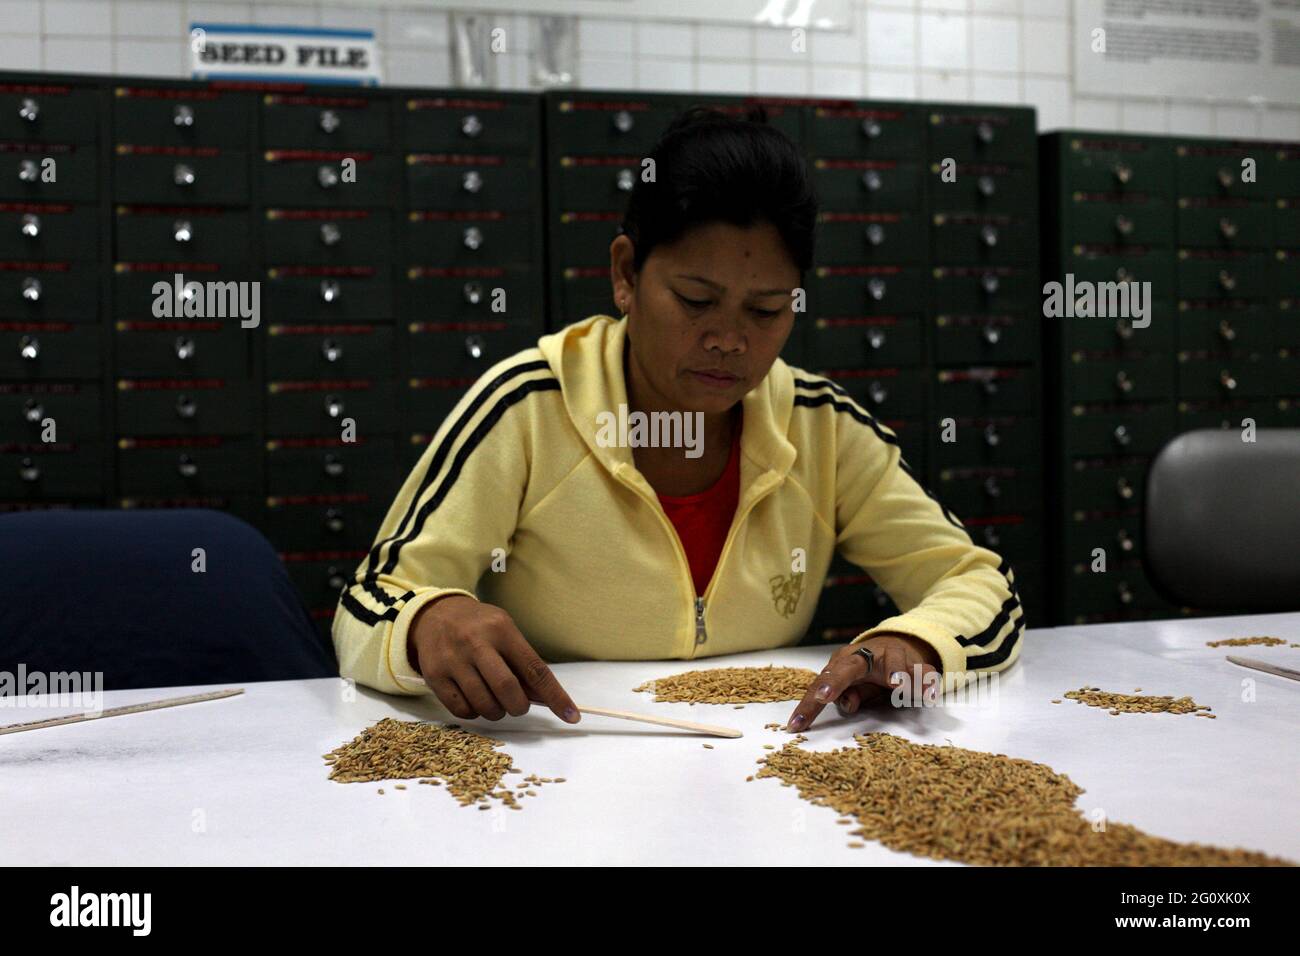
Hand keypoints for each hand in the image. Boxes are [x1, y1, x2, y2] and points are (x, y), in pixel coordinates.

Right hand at [408, 595, 579, 723]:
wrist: (435, 614)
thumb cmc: (480, 627)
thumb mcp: (505, 632)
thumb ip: (524, 663)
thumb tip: (545, 698)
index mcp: (501, 630)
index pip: (535, 669)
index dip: (555, 696)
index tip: (572, 716)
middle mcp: (476, 643)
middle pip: (508, 690)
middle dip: (519, 706)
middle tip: (518, 705)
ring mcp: (453, 660)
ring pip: (484, 704)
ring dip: (497, 712)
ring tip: (495, 702)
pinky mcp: (435, 676)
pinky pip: (461, 710)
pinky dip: (474, 713)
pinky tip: (475, 700)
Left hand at [785, 632, 941, 731]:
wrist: (896, 646)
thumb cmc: (867, 673)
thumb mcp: (855, 686)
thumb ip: (848, 695)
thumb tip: (847, 704)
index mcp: (842, 663)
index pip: (821, 685)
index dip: (809, 705)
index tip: (797, 724)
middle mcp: (863, 655)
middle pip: (847, 667)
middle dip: (835, 682)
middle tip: (824, 697)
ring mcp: (890, 655)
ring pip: (892, 661)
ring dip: (895, 672)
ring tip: (897, 685)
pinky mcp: (913, 661)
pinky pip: (921, 671)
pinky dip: (926, 682)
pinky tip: (930, 694)